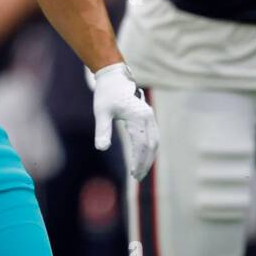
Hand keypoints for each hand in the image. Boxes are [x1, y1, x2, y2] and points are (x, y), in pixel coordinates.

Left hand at [90, 63, 158, 180]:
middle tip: (136, 178)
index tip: (132, 174)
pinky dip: (149, 149)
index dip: (138, 161)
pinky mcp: (148, 117)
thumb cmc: (106, 95)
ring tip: (139, 172)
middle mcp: (148, 117)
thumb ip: (102, 130)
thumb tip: (102, 148)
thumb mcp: (101, 113)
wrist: (114, 77)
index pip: (141, 145)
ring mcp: (150, 116)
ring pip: (154, 141)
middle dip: (145, 163)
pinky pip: (153, 136)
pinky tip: (142, 158)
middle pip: (151, 145)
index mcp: (138, 117)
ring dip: (149, 158)